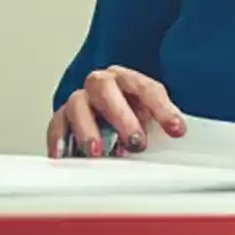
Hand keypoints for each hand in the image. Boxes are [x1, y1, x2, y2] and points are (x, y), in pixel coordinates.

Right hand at [47, 65, 185, 158]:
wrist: (103, 112)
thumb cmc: (130, 114)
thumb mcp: (150, 115)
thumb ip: (160, 124)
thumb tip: (177, 137)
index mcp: (128, 80)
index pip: (146, 88)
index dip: (162, 109)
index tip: (176, 130)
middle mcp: (102, 84)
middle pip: (106, 90)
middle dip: (121, 117)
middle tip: (135, 142)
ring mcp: (81, 100)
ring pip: (77, 105)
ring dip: (88, 129)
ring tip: (97, 152)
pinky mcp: (62, 118)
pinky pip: (56, 125)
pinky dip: (59, 139)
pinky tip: (65, 154)